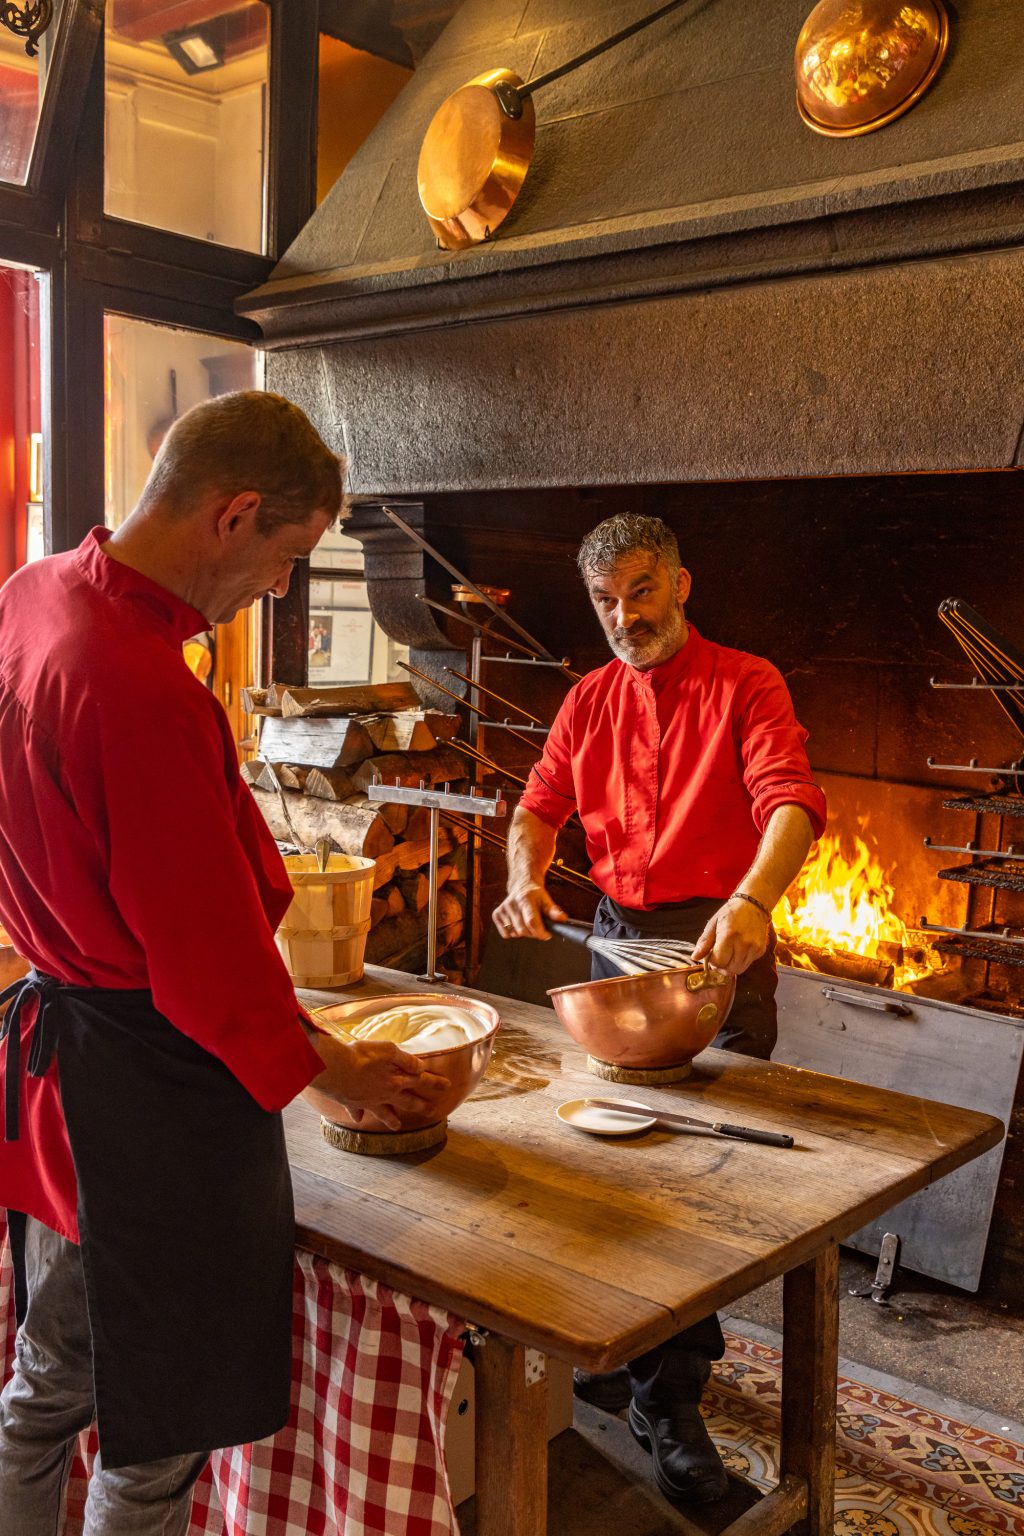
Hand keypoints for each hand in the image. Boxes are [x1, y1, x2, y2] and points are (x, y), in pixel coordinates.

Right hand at [310, 1035, 449, 1130]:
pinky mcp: (352, 1102)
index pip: (421, 1081)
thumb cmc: (361, 1056)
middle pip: (407, 1102)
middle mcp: (385, 1094)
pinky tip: (358, 1119)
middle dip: (420, 1106)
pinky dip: (358, 1115)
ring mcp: (369, 1101)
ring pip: (384, 1113)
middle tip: (431, 1111)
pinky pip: (356, 1112)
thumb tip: (421, 1068)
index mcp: (396, 1080)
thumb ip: (406, 1060)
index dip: (435, 1082)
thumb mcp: (388, 1050)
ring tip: (397, 1126)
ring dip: (391, 1120)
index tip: (448, 1086)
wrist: (334, 1069)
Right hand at [492, 884, 567, 940]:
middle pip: (523, 930)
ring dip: (524, 933)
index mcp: (525, 899)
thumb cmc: (535, 894)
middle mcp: (511, 903)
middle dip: (534, 933)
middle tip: (539, 928)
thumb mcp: (546, 899)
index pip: (531, 921)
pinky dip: (514, 933)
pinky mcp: (496, 915)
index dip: (540, 932)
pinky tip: (518, 924)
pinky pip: (506, 934)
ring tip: (528, 923)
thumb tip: (562, 919)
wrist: (521, 885)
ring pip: (515, 933)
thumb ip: (553, 910)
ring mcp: (503, 909)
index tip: (547, 935)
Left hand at [691, 897, 769, 975]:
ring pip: (739, 970)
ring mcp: (754, 948)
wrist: (753, 904)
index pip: (718, 962)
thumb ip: (704, 942)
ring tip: (727, 954)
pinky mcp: (760, 950)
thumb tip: (695, 957)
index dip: (712, 962)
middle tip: (717, 958)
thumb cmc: (731, 912)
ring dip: (730, 966)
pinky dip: (740, 962)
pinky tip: (737, 950)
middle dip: (720, 967)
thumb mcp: (713, 923)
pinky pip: (747, 964)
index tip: (710, 955)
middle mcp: (744, 943)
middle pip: (729, 970)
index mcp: (729, 935)